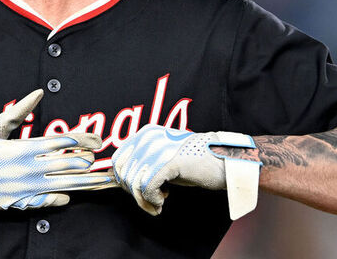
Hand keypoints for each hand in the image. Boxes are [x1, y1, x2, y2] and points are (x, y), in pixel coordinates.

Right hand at [0, 89, 111, 219]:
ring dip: (83, 183)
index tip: (98, 140)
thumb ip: (18, 113)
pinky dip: (56, 199)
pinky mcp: (14, 204)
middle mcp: (26, 171)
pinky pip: (41, 203)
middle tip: (104, 160)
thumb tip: (38, 93)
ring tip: (100, 181)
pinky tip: (67, 198)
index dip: (82, 140)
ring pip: (61, 185)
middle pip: (67, 166)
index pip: (61, 142)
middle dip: (88, 163)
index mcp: (22, 149)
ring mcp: (22, 190)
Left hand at [111, 124, 260, 218]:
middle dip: (134, 194)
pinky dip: (153, 200)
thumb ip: (141, 164)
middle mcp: (149, 138)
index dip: (123, 181)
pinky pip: (147, 187)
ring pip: (134, 183)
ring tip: (157, 203)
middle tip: (150, 201)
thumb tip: (114, 177)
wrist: (223, 161)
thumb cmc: (193, 162)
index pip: (117, 161)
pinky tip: (163, 200)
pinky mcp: (169, 162)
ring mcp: (159, 149)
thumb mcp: (162, 159)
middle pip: (124, 174)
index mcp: (145, 134)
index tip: (137, 192)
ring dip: (144, 200)